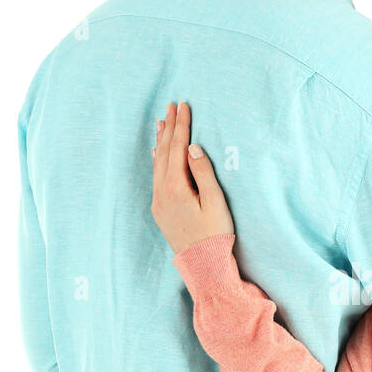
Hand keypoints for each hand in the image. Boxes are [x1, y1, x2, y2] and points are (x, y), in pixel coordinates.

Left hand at [151, 101, 234, 253]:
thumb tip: (192, 147)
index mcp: (176, 187)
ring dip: (160, 142)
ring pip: (157, 164)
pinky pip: (156, 176)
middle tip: (171, 106)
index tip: (183, 106)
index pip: (178, 148)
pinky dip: (158, 159)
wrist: (203, 265)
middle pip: (164, 152)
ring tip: (161, 123)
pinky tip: (157, 153)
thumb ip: (203, 172)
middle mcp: (162, 192)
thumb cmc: (215, 234)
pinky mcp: (160, 210)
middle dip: (169, 128)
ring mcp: (158, 202)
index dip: (181, 126)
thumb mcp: (215, 201)